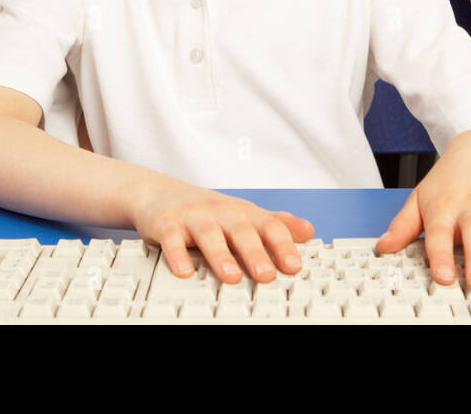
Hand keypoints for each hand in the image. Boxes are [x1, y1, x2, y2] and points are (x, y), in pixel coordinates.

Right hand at [130, 180, 312, 283]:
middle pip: (241, 231)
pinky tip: (185, 272)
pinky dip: (177, 255)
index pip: (269, 227)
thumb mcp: (244, 215)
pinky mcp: (167, 224)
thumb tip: (309, 230)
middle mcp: (221, 213)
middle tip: (267, 276)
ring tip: (231, 277)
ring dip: (220, 256)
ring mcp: (194, 217)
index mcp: (244, 214)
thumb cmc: (210, 211)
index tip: (293, 267)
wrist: (162, 194)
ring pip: (209, 235)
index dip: (282, 246)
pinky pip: (172, 239)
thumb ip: (276, 224)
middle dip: (255, 253)